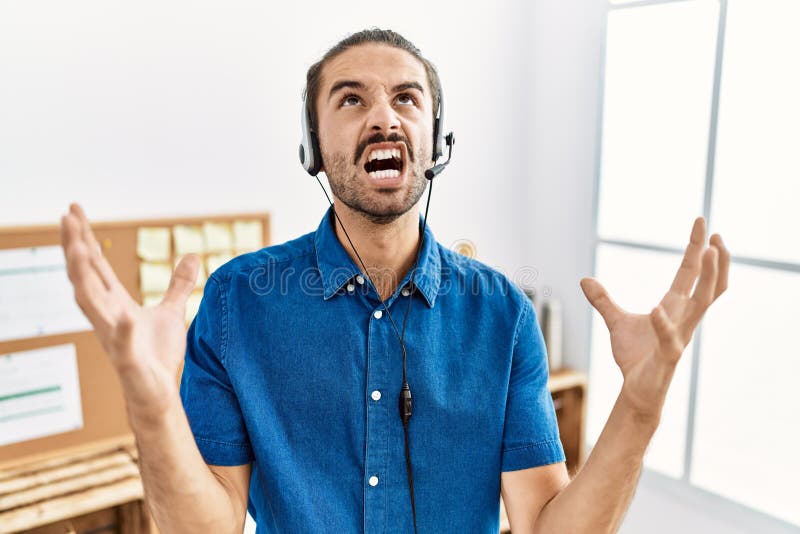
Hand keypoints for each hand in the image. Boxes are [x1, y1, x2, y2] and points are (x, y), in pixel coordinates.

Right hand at [61, 204, 199, 418]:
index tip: (72, 210)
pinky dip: (123, 330)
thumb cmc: (157, 356)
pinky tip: (126, 316)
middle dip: (74, 247)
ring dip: (84, 278)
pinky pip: (123, 344)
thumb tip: (192, 255)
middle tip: (65, 217)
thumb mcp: (172, 313)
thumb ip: (179, 285)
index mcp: (115, 303)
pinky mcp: (129, 361)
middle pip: (86, 276)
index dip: (84, 238)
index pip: (96, 265)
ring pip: (92, 305)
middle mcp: (108, 316)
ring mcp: (114, 337)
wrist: (158, 395)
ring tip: (78, 250)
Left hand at [580, 218, 729, 417]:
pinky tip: (655, 309)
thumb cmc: (635, 357)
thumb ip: (603, 300)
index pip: (690, 272)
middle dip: (714, 259)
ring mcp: (680, 335)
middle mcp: (683, 317)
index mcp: (674, 306)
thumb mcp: (616, 322)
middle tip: (716, 233)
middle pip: (708, 284)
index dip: (696, 247)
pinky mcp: (668, 355)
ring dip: (707, 278)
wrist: (636, 391)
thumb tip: (584, 280)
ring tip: (707, 252)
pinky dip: (662, 323)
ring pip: (702, 304)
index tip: (701, 222)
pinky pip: (670, 336)